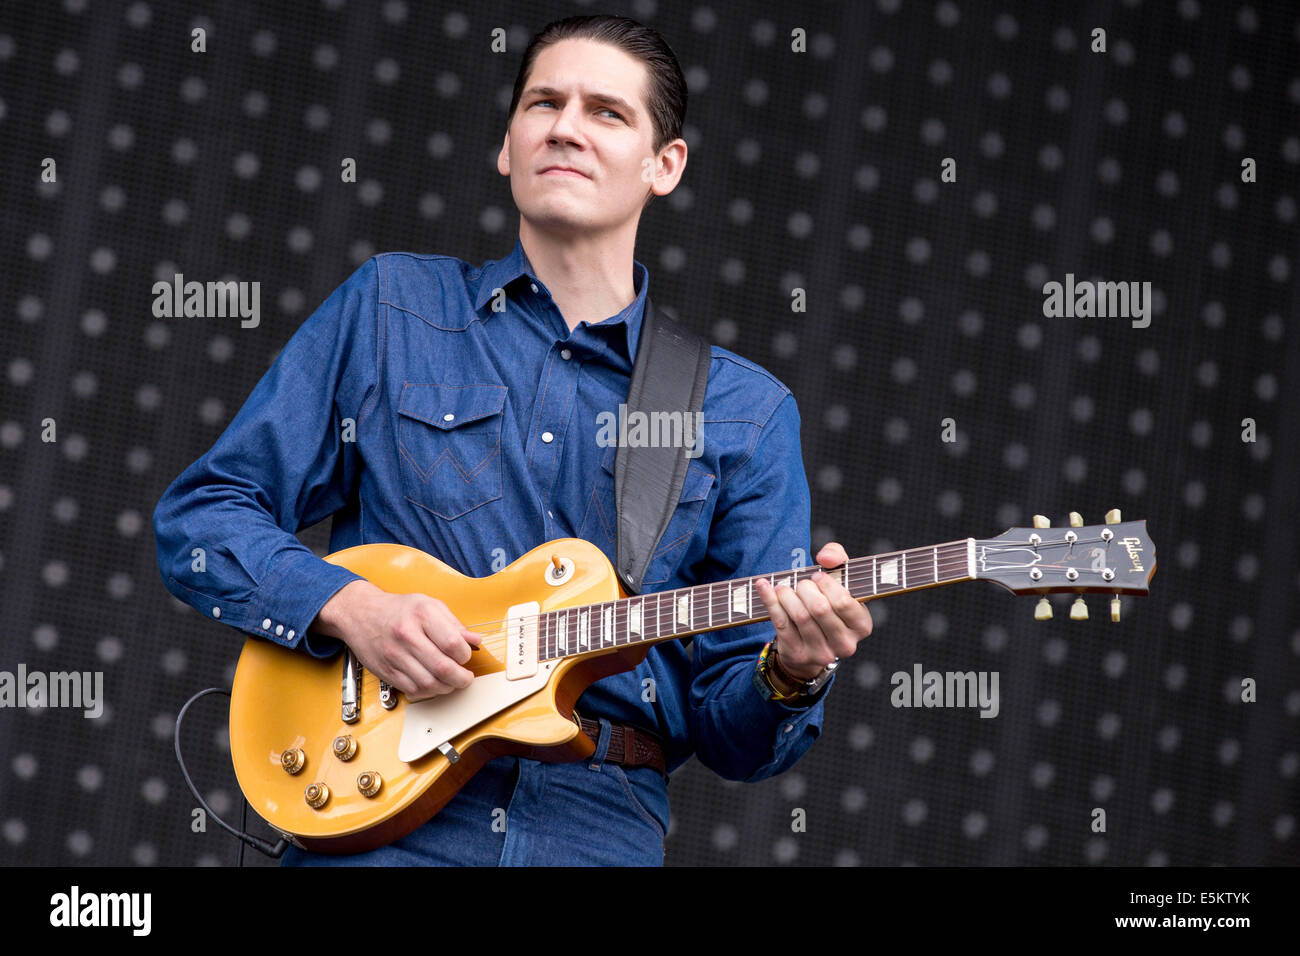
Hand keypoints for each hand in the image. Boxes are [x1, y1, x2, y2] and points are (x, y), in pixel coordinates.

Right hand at [313, 580, 483, 700]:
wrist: (360, 614)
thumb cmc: (398, 609)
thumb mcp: (429, 605)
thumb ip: (454, 624)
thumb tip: (474, 641)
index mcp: (422, 615)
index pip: (452, 643)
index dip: (465, 655)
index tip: (466, 656)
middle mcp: (407, 635)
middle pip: (442, 668)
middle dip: (461, 678)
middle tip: (466, 678)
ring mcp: (395, 656)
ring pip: (429, 684)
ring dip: (446, 688)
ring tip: (451, 682)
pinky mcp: (387, 671)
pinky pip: (413, 690)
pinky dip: (429, 691)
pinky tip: (434, 684)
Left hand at [754, 542, 871, 680]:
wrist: (811, 644)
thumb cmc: (828, 604)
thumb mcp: (839, 580)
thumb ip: (838, 558)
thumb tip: (825, 557)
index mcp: (862, 626)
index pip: (844, 603)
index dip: (827, 585)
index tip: (817, 577)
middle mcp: (845, 643)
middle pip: (820, 609)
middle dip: (805, 589)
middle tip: (801, 584)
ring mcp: (821, 653)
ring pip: (800, 616)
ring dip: (787, 595)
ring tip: (783, 588)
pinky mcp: (798, 655)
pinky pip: (781, 624)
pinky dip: (770, 601)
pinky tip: (764, 587)